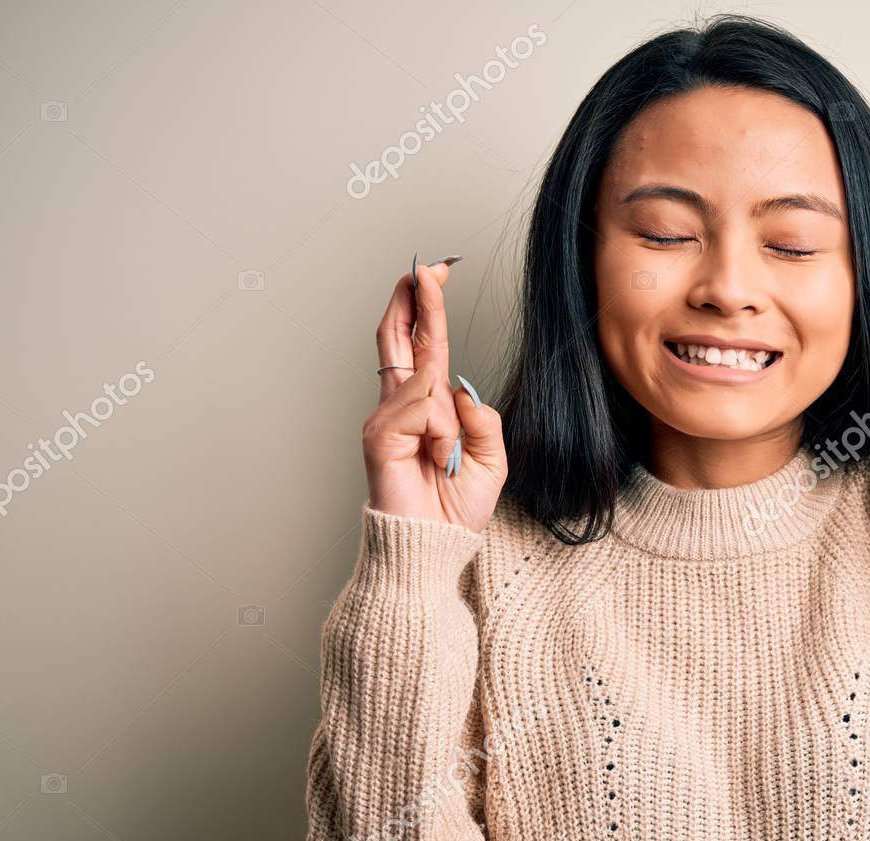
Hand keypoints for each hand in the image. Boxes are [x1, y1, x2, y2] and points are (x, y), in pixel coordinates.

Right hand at [363, 258, 506, 529]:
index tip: (435, 273)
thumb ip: (482, 420)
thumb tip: (459, 389)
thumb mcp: (490, 458)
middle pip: (400, 337)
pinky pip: (422, 407)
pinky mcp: (379, 434)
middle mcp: (400, 405)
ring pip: (427, 380)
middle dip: (413, 300)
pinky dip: (440, 433)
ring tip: (445, 458)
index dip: (427, 307)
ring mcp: (386, 417)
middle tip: (425, 267)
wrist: (435, 544)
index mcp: (427, 406)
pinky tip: (434, 458)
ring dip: (449, 420)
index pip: (424, 345)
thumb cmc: (455, 508)